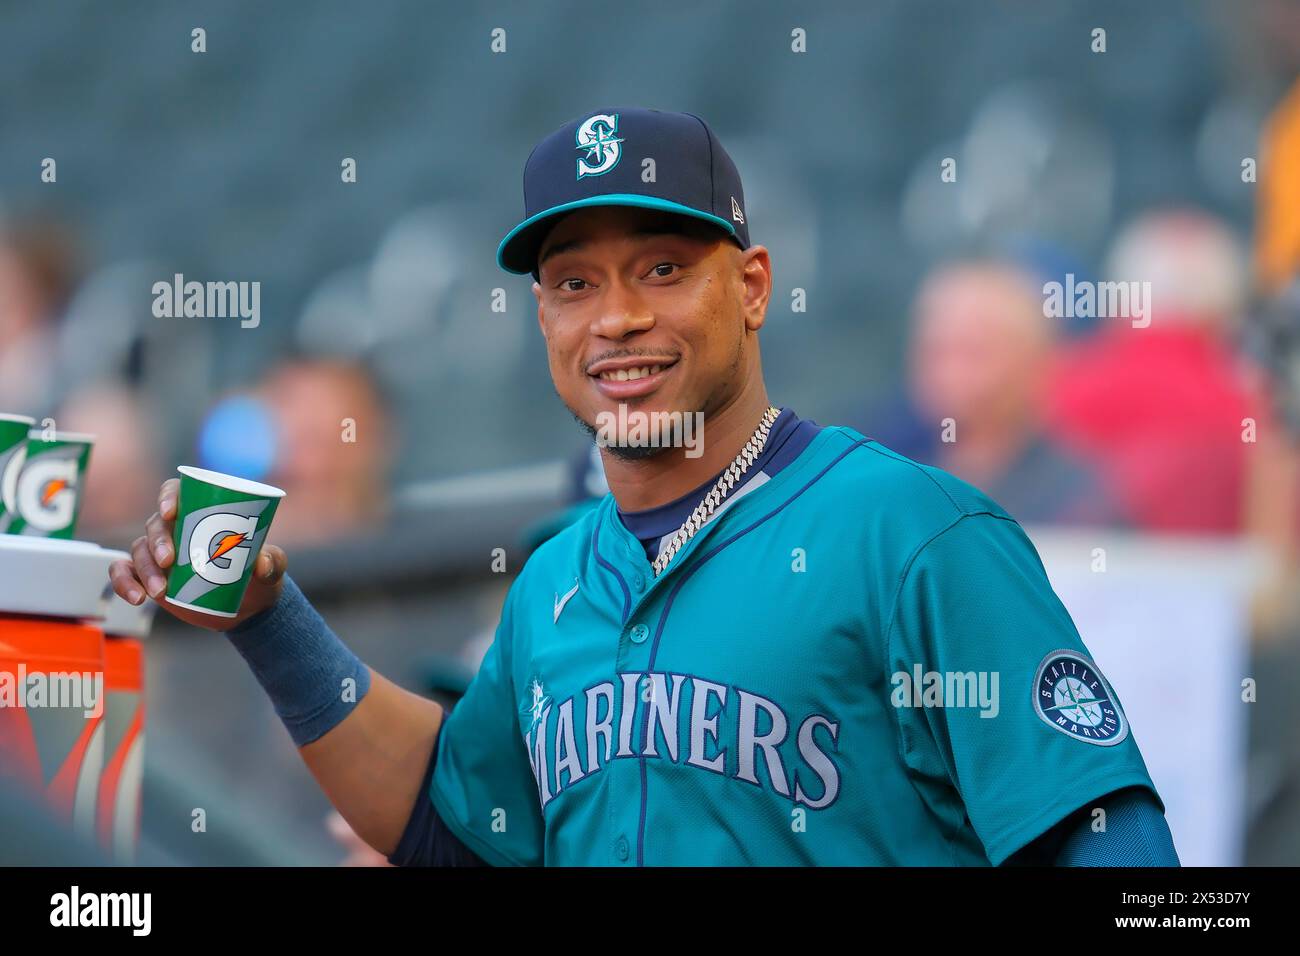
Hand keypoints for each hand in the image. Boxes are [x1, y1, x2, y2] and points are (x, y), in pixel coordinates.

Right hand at [107, 477, 287, 631]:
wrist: (248, 608)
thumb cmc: (258, 575)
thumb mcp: (272, 568)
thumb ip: (272, 563)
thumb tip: (260, 564)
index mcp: (201, 513)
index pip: (176, 492)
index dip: (168, 497)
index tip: (171, 512)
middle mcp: (175, 529)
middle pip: (155, 524)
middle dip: (158, 540)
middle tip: (171, 560)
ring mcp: (159, 553)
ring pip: (138, 550)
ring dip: (145, 568)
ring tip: (161, 592)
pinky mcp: (150, 576)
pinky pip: (124, 573)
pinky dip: (123, 583)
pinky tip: (137, 598)